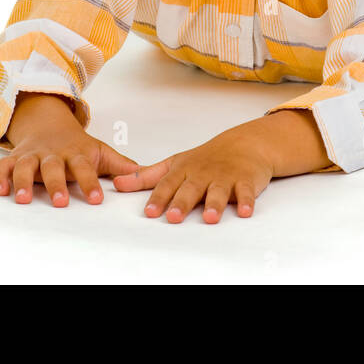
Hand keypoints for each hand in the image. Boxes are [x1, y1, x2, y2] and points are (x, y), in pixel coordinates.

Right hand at [0, 95, 141, 207]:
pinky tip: (2, 192)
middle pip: (53, 168)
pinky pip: (3, 165)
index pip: (84, 167)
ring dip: (23, 181)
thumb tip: (147, 176)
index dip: (90, 182)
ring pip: (25, 166)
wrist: (48, 123)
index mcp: (76, 153)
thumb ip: (121, 166)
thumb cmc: (77, 146)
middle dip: (56, 184)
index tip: (96, 200)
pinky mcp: (15, 158)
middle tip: (60, 203)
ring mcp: (33, 155)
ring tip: (23, 200)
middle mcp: (53, 154)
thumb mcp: (99, 151)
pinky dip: (0, 177)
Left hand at [113, 128, 273, 222]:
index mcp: (184, 170)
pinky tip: (245, 212)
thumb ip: (146, 177)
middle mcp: (202, 174)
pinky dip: (247, 201)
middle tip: (174, 218)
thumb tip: (117, 183)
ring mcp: (225, 177)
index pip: (168, 184)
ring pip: (219, 191)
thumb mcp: (174, 164)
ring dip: (215, 204)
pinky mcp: (245, 180)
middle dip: (182, 203)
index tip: (150, 212)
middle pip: (191, 189)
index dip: (159, 198)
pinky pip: (247, 192)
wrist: (243, 144)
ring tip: (209, 218)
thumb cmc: (205, 158)